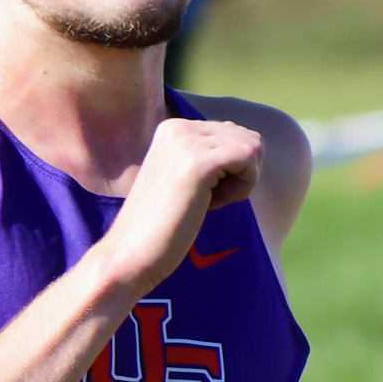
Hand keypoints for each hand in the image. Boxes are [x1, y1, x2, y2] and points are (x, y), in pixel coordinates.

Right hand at [97, 118, 260, 292]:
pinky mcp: (198, 163)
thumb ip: (211, 156)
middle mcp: (179, 127)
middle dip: (240, 173)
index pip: (234, 133)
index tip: (202, 193)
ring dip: (242, 181)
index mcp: (173, 128)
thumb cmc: (161, 227)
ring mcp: (187, 142)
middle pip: (248, 138)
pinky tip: (213, 205)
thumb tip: (253, 145)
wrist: (129, 254)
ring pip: (252, 148)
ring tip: (207, 203)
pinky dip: (243, 187)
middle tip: (208, 200)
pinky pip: (249, 159)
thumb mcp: (184, 179)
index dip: (232, 170)